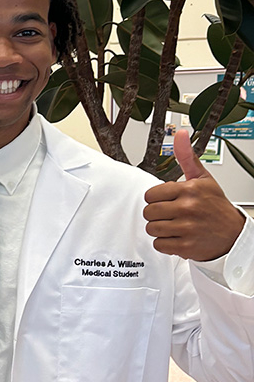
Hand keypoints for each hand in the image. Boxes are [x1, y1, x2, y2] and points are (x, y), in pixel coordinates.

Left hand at [143, 129, 245, 260]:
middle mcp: (188, 208)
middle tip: (168, 214)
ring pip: (151, 229)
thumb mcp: (203, 179)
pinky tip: (176, 237)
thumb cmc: (216, 206)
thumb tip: (179, 134)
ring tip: (173, 225)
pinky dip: (165, 243)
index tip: (164, 200)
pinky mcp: (186, 246)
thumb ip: (187, 157)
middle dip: (156, 214)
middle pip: (148, 212)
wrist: (233, 234)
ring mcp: (187, 228)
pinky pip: (159, 245)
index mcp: (190, 189)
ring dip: (159, 229)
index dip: (155, 198)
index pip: (151, 194)